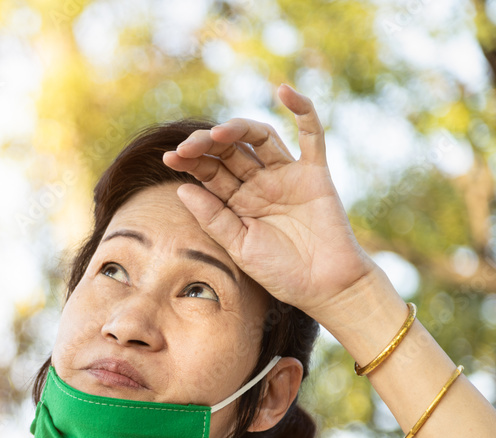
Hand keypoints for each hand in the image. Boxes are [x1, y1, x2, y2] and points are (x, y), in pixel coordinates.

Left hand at [162, 84, 376, 321]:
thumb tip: (181, 189)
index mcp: (236, 201)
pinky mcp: (316, 173)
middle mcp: (259, 183)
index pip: (209, 172)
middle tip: (188, 146)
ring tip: (219, 132)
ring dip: (239, 129)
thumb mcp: (239, 247)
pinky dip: (302, 110)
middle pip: (230, 151)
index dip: (191, 162)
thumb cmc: (280, 272)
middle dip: (207, 145)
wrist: (325, 287)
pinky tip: (283, 91)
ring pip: (260, 139)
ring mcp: (287, 176)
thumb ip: (213, 218)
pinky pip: (312, 136)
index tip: (169, 158)